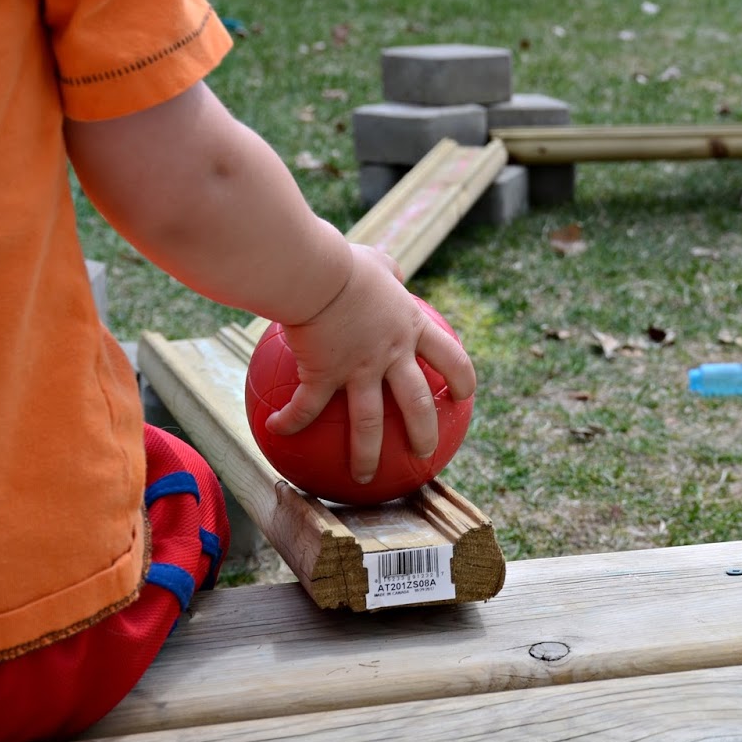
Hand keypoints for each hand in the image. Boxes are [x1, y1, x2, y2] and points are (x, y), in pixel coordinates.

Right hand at [262, 245, 476, 483]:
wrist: (315, 272)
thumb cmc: (343, 262)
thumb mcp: (377, 262)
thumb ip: (389, 271)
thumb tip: (392, 271)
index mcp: (409, 327)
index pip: (449, 356)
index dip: (462, 378)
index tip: (465, 395)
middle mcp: (391, 354)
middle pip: (417, 403)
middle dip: (424, 433)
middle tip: (425, 453)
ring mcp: (360, 369)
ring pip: (369, 423)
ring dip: (366, 454)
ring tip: (363, 479)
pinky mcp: (324, 375)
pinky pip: (307, 407)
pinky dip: (292, 421)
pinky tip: (277, 432)